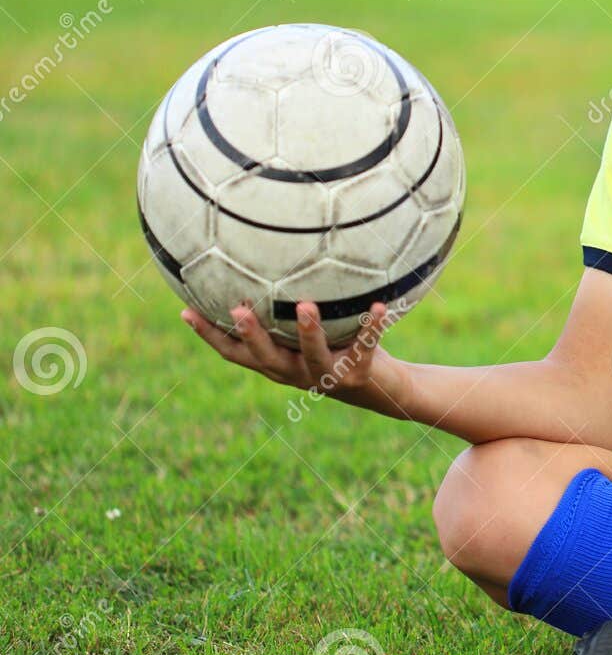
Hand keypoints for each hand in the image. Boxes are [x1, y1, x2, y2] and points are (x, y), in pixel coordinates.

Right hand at [181, 300, 401, 407]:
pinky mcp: (357, 374)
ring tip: (306, 306)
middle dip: (251, 334)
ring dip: (309, 331)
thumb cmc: (338, 350)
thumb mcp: (305, 334)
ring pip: (313, 355)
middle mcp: (295, 372)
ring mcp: (326, 376)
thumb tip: (269, 266)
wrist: (381, 388)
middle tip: (237, 310)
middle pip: (266, 357)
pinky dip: (372, 326)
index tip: (185, 311)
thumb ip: (285, 313)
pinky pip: (365, 346)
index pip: (235, 352)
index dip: (210, 335)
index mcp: (277, 363)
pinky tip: (378, 305)